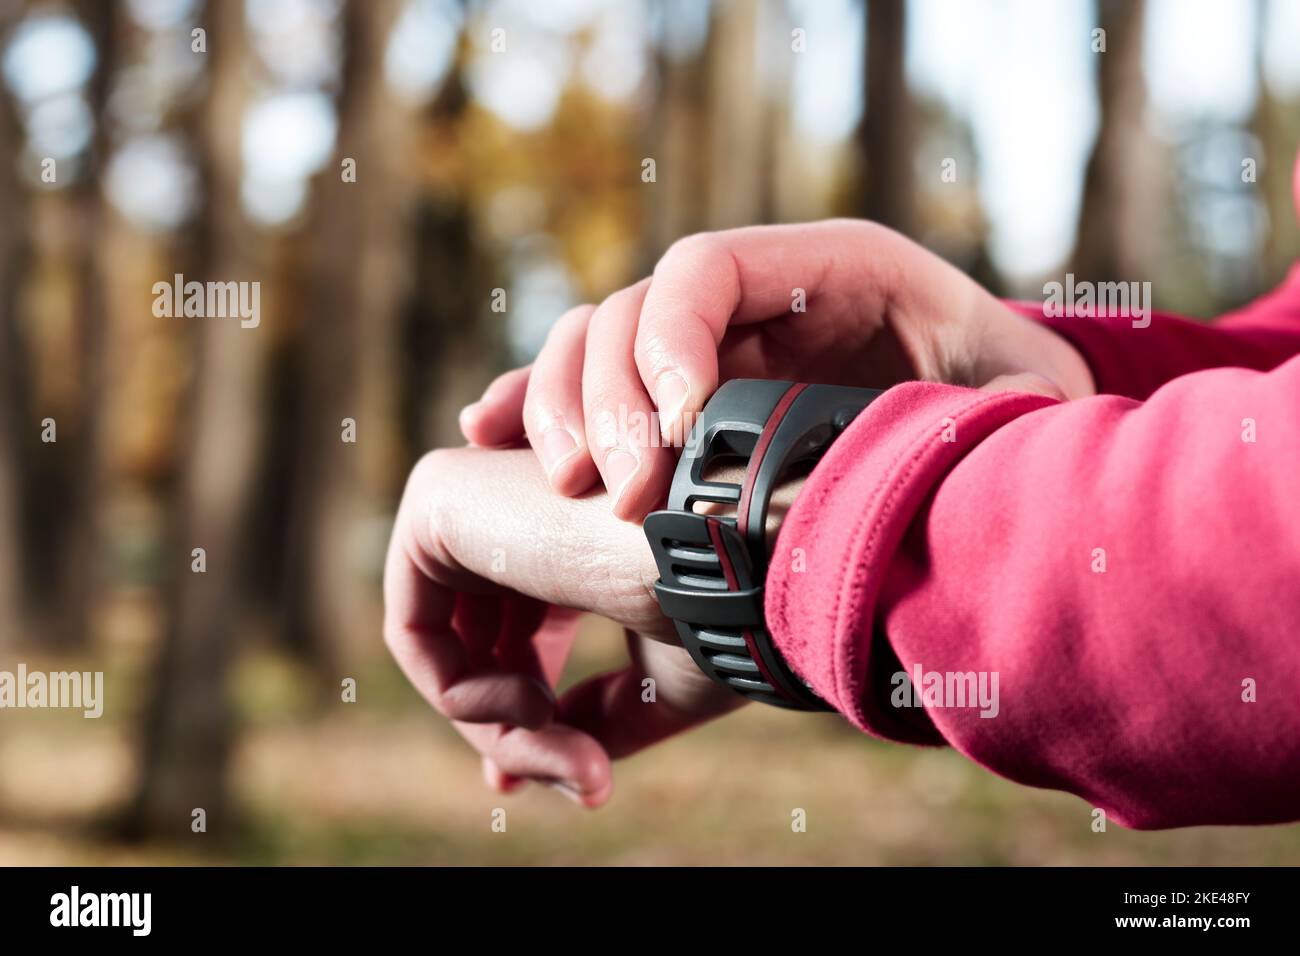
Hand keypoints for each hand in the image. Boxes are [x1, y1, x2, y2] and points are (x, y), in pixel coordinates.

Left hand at [382, 447, 743, 806]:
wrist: (728, 553)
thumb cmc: (718, 605)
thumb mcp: (661, 677)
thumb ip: (601, 713)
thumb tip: (563, 753)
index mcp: (573, 529)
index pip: (520, 625)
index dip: (533, 711)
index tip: (579, 774)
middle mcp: (517, 505)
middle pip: (478, 644)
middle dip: (517, 728)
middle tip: (580, 775)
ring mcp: (473, 494)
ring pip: (444, 648)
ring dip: (501, 725)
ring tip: (567, 744)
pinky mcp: (434, 500)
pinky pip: (411, 630)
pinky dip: (460, 692)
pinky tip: (533, 702)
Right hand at [459, 219, 1094, 518]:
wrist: (998, 428)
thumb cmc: (1010, 412)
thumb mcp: (1015, 408)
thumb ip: (972, 421)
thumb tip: (904, 471)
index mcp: (830, 270)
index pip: (706, 269)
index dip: (669, 339)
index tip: (677, 433)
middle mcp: (754, 299)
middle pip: (628, 311)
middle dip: (604, 400)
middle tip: (620, 498)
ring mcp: (708, 347)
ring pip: (589, 346)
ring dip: (556, 412)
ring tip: (565, 492)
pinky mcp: (678, 400)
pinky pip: (587, 389)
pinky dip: (532, 411)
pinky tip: (490, 440)